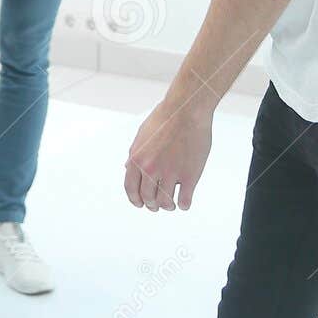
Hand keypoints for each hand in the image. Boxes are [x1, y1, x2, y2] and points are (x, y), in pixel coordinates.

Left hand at [123, 95, 212, 211]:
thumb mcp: (141, 136)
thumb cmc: (164, 120)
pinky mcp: (189, 175)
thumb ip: (134, 155)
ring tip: (171, 204)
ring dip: (168, 206)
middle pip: (148, 198)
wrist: (186, 111)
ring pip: (165, 202)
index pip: (131, 188)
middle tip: (158, 205)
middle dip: (152, 205)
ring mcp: (170, 173)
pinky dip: (183, 205)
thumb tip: (128, 169)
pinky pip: (184, 200)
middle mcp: (150, 168)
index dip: (135, 200)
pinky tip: (184, 202)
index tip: (140, 204)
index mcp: (136, 159)